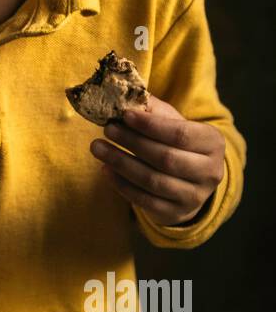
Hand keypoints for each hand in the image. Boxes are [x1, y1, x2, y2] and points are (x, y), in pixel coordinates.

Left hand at [90, 93, 225, 225]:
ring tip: (98, 147)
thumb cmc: (178, 144)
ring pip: (153, 180)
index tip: (125, 115)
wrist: (190, 181)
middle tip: (108, 129)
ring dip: (121, 163)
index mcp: (213, 143)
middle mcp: (210, 172)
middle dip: (132, 142)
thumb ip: (153, 110)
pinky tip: (105, 169)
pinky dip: (121, 184)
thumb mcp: (173, 122)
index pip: (181, 134)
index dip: (151, 125)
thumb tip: (124, 98)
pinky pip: (144, 200)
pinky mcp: (176, 214)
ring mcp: (194, 197)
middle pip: (165, 158)